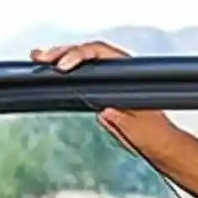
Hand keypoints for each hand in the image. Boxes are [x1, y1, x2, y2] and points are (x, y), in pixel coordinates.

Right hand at [29, 40, 182, 158]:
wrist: (159, 146)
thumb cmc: (154, 135)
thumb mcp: (138, 129)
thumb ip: (122, 119)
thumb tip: (104, 110)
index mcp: (131, 74)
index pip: (101, 53)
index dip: (79, 55)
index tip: (63, 67)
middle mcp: (120, 73)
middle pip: (88, 53)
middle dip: (62, 52)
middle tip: (41, 57)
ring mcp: (111, 82)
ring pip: (83, 62)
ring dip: (60, 58)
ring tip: (38, 58)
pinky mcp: (103, 92)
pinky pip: (82, 76)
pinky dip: (64, 72)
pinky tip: (49, 69)